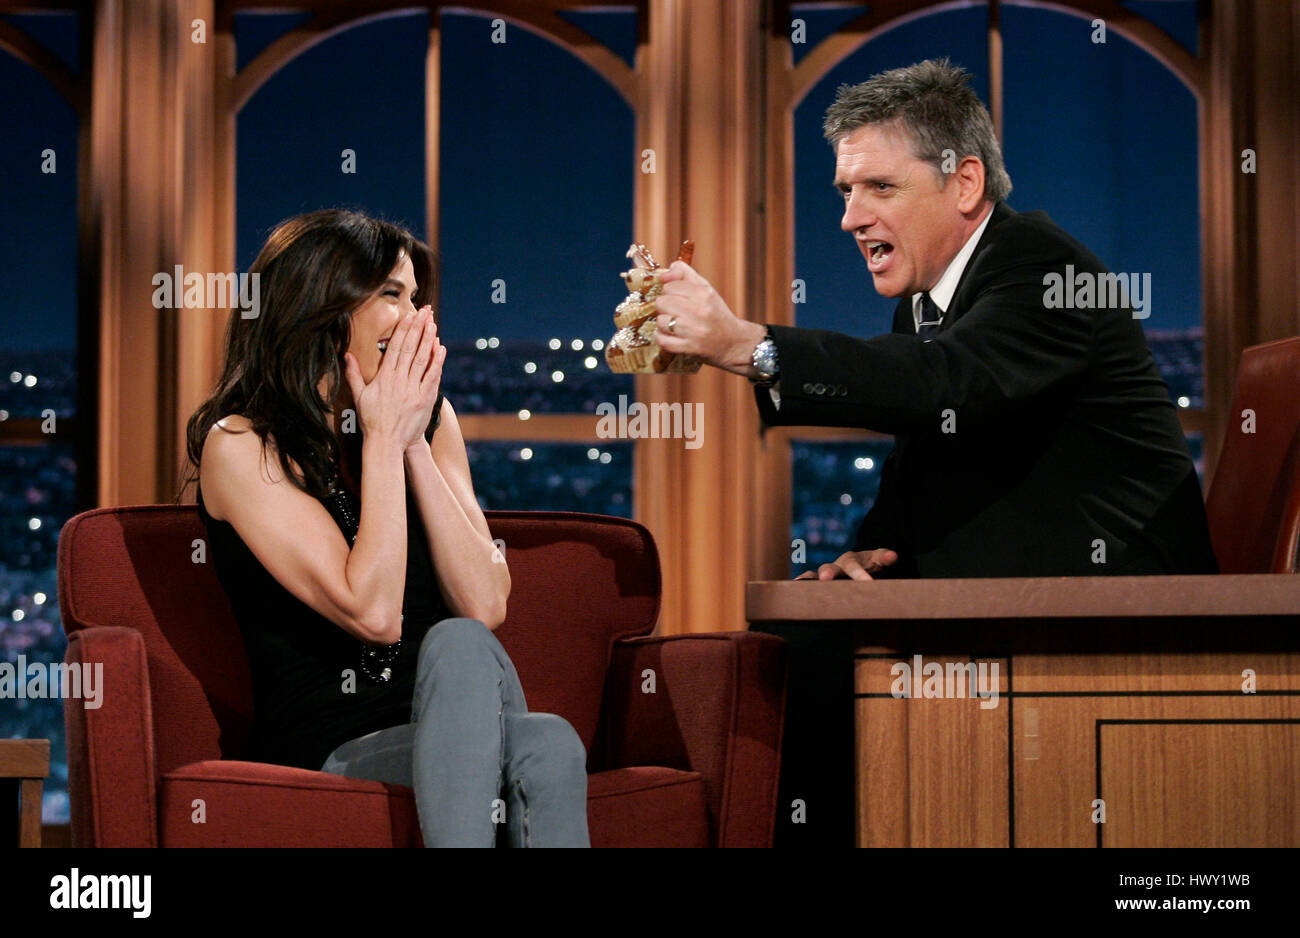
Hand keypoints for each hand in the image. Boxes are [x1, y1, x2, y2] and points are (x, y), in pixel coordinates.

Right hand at [343, 305, 445, 449]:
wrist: (386, 443)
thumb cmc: (371, 420)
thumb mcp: (359, 396)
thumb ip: (354, 374)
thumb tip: (347, 355)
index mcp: (384, 377)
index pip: (395, 348)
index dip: (404, 330)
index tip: (410, 316)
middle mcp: (399, 380)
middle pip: (411, 348)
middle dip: (418, 328)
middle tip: (425, 312)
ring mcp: (413, 389)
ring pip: (422, 359)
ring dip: (429, 340)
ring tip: (433, 323)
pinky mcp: (424, 399)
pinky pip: (432, 376)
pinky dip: (437, 361)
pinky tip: (441, 348)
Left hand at [654, 261, 766, 375]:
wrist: (733, 342)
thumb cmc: (716, 313)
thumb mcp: (705, 288)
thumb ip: (684, 274)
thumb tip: (662, 274)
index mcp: (704, 294)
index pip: (670, 286)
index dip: (671, 292)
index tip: (679, 298)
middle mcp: (699, 311)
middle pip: (661, 302)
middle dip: (666, 307)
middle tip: (677, 312)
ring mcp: (693, 331)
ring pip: (660, 321)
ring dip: (665, 323)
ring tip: (675, 324)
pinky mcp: (688, 348)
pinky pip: (661, 340)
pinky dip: (662, 338)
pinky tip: (670, 335)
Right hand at [794, 548, 897, 580]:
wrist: (859, 565)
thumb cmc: (870, 565)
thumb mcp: (879, 559)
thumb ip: (884, 557)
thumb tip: (894, 556)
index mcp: (851, 559)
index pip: (854, 565)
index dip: (860, 574)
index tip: (869, 584)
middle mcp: (835, 566)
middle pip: (829, 568)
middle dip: (827, 573)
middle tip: (825, 579)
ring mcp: (824, 574)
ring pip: (814, 576)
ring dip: (809, 580)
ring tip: (800, 584)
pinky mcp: (818, 584)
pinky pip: (807, 584)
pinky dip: (800, 586)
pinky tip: (793, 593)